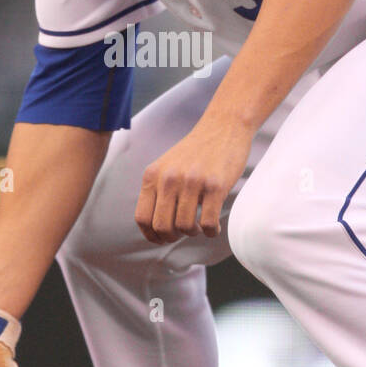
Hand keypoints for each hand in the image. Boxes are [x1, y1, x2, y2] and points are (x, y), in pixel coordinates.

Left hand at [134, 118, 252, 243]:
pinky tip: (214, 227)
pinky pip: (209, 223)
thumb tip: (153, 229)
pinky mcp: (215, 186)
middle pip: (162, 227)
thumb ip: (157, 191)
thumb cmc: (195, 152)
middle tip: (183, 233)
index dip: (151, 236)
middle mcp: (169, 178)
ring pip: (186, 227)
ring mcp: (192, 182)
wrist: (223, 127)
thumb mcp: (167, 166)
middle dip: (172, 237)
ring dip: (193, 233)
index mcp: (153, 175)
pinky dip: (211, 232)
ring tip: (199, 227)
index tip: (162, 239)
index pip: (142, 218)